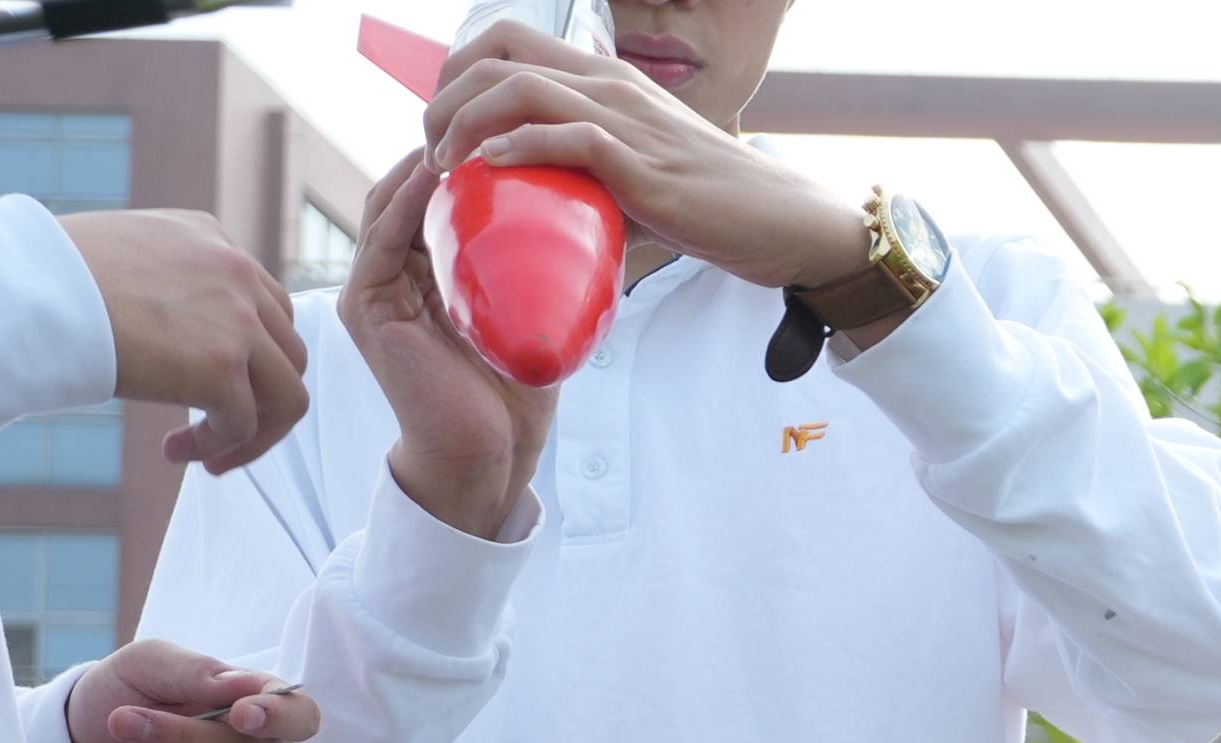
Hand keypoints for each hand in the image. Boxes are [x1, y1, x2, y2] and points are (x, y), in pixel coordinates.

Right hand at [59, 209, 304, 474]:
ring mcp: (235, 319)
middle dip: (261, 401)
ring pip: (287, 395)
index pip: (267, 308)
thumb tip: (178, 332)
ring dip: (254, 434)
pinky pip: (242, 425)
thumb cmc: (47, 275)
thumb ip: (170, 282)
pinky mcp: (219, 366)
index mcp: (212, 239)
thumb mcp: (124, 255)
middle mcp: (235, 272)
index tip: (217, 388)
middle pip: (288, 354)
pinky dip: (218, 448)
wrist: (21, 286)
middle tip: (222, 431)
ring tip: (211, 456)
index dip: (252, 359)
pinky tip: (176, 452)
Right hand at [337, 149, 547, 536]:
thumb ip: (540, 272)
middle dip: (440, 150)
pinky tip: (436, 171)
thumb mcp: (530, 314)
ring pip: (390, 204)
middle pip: (408, 192)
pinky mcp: (367, 307)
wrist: (492, 458)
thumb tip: (597, 228)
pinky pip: (382, 237)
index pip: (435, 200)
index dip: (464, 161)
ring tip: (461, 129)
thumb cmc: (516, 394)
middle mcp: (390, 275)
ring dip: (422, 163)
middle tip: (483, 117)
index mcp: (421, 274)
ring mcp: (373, 289)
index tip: (506, 129)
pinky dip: (406, 201)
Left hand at [427, 20, 871, 302]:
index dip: (458, 70)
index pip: (509, 40)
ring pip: (517, 88)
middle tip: (431, 147)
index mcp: (608, 80)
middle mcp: (611, 87)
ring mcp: (627, 121)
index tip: (444, 120)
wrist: (789, 224)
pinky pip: (564, 137)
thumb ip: (593, 170)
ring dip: (462, 121)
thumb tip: (545, 201)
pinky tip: (491, 168)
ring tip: (446, 162)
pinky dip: (516, 148)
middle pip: (496, 55)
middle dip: (443, 95)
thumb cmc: (721, 205)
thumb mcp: (645, 168)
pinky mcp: (642, 165)